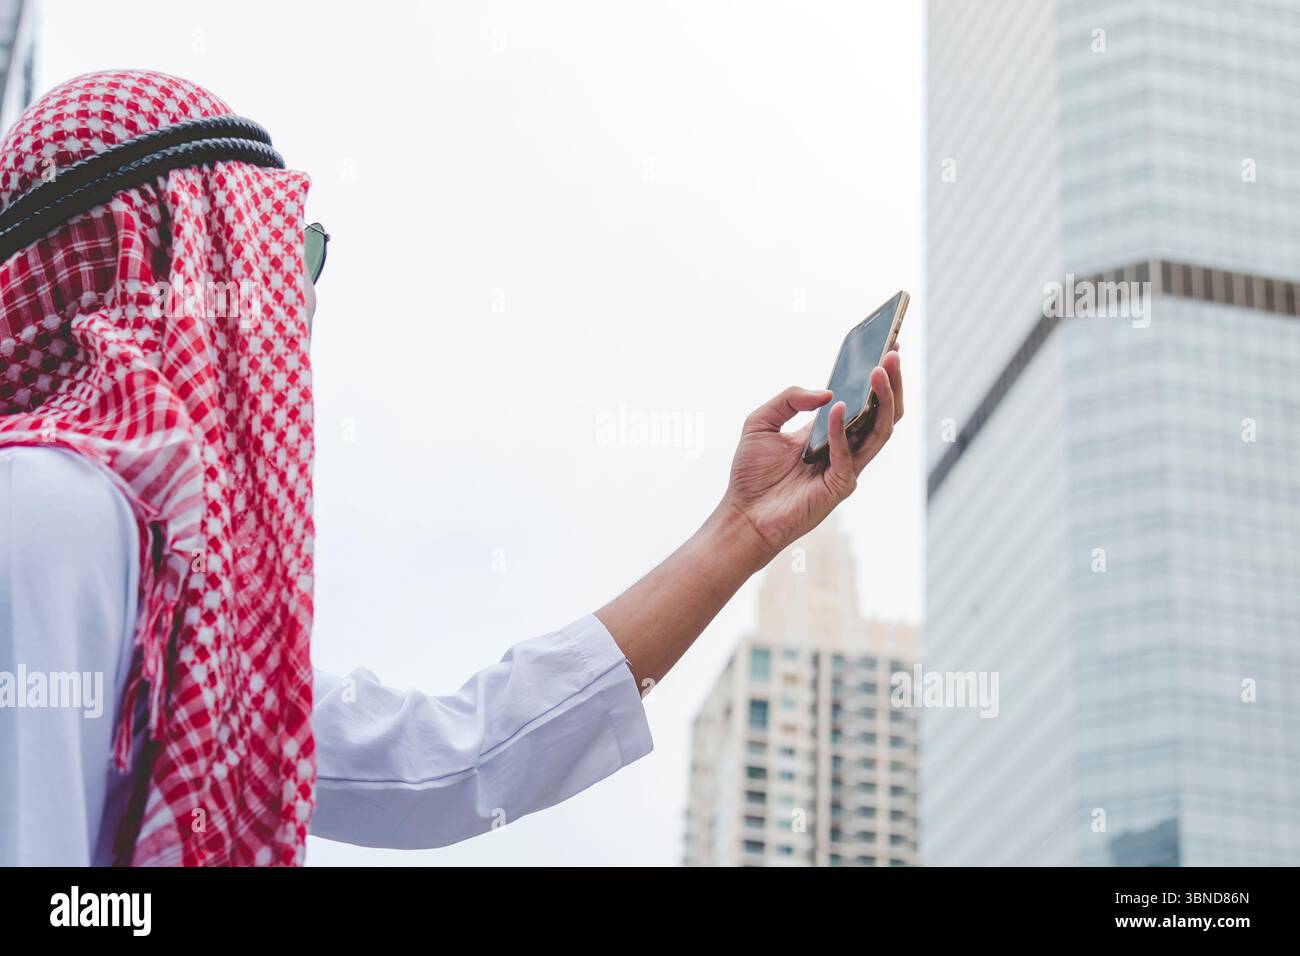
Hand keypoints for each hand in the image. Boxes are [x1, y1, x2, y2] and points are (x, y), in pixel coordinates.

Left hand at [720, 347, 903, 562]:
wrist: (742, 514)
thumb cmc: (751, 473)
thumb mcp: (761, 422)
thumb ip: (790, 400)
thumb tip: (827, 393)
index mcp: (831, 432)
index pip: (865, 401)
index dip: (879, 376)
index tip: (889, 344)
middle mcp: (845, 449)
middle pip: (883, 413)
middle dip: (892, 382)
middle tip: (893, 352)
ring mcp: (846, 468)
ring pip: (880, 431)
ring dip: (883, 399)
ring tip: (880, 370)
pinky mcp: (839, 486)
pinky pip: (849, 454)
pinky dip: (843, 429)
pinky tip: (838, 407)